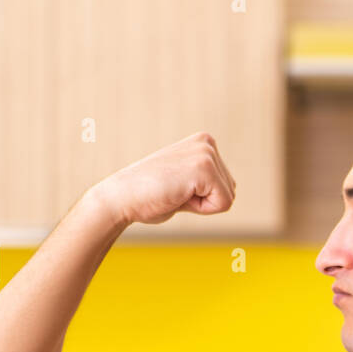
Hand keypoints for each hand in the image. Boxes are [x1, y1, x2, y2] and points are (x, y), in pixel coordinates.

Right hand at [91, 132, 236, 225]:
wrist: (122, 198)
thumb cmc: (150, 196)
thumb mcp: (184, 182)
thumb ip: (205, 182)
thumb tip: (229, 191)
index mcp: (204, 142)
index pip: (226, 185)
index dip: (203, 198)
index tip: (177, 189)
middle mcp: (207, 142)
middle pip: (230, 190)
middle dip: (205, 201)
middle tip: (175, 192)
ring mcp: (206, 153)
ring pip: (227, 197)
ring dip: (202, 205)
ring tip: (176, 192)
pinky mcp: (204, 168)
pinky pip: (223, 203)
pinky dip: (202, 209)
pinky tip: (178, 195)